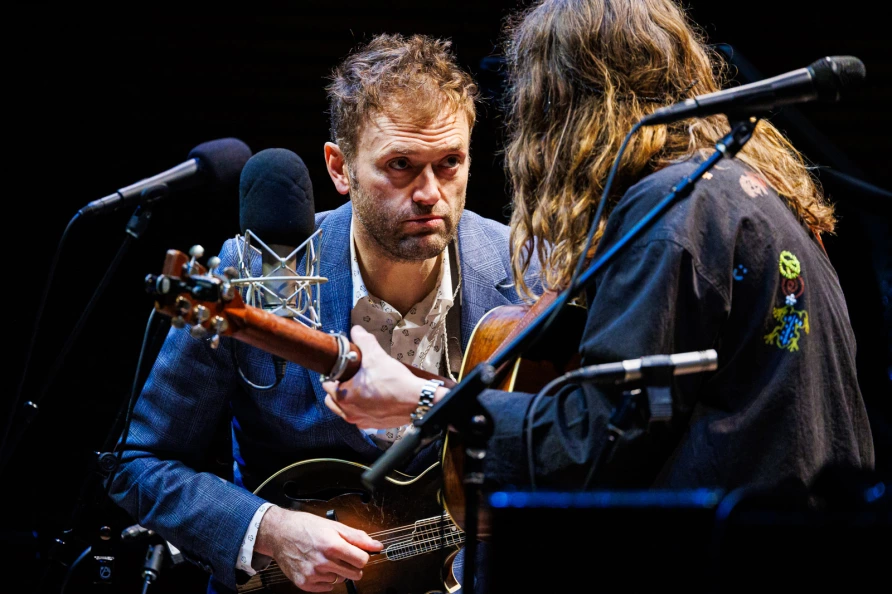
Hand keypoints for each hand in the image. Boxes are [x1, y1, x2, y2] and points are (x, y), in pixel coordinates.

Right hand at [254, 505, 382, 591]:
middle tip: (342, 555)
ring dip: (337, 571)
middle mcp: (323, 562)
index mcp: (332, 545)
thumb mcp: (334, 526)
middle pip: (354, 573)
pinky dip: (326, 579)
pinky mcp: (304, 583)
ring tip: (325, 558)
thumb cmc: (306, 527)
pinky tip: (319, 567)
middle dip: (352, 565)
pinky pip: (326, 588)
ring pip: (340, 580)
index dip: (362, 555)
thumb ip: (358, 537)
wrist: (280, 533)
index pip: (362, 560)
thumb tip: (376, 546)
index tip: (357, 552)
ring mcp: (313, 574)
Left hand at [322, 325, 428, 428]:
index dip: (334, 374)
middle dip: (339, 389)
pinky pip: (360, 417)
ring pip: (345, 410)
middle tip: (352, 378)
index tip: (344, 369)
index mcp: (343, 396)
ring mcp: (361, 421)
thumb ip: (363, 341)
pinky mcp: (373, 425)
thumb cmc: (394, 381)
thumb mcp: (376, 355)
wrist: (416, 400)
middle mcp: (349, 412)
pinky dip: (362, 409)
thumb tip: (356, 330)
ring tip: (362, 389)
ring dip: (349, 400)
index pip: (327, 384)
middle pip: (332, 400)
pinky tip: (373, 399)